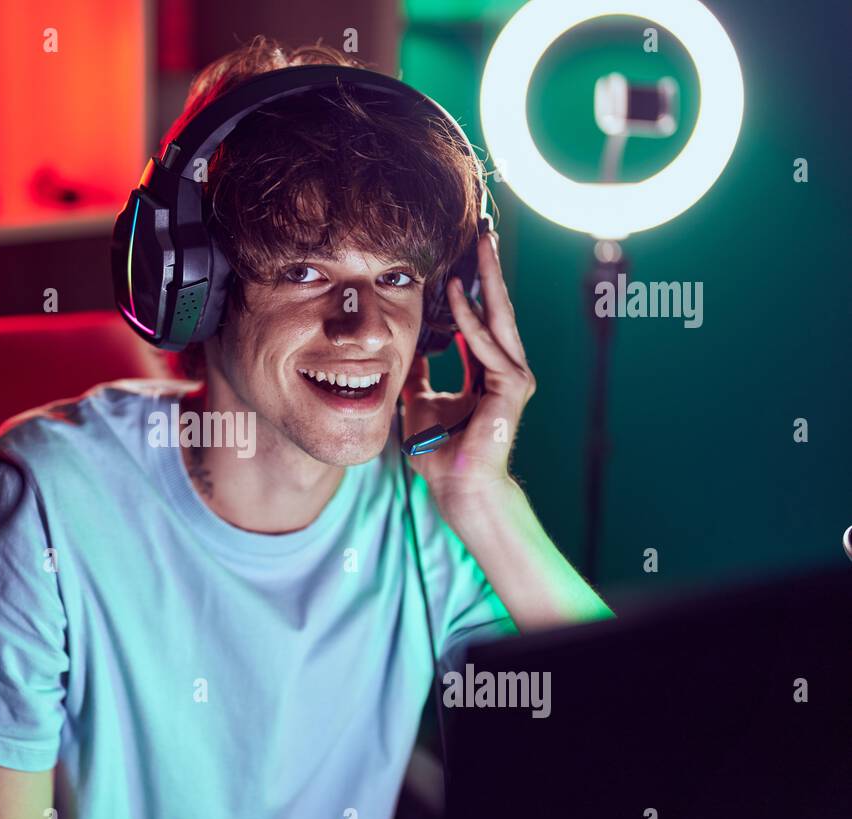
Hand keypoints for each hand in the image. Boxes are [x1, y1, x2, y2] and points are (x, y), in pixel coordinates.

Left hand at [401, 230, 535, 512]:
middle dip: (489, 269)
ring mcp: (513, 377)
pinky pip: (487, 345)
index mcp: (488, 371)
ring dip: (486, 280)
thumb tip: (406, 351)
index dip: (473, 287)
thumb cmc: (440, 452)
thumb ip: (419, 374)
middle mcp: (506, 369)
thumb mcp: (419, 402)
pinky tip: (457, 293)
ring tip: (479, 244)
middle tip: (484, 231)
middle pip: (497, 309)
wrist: (458, 487)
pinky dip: (471, 319)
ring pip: (499, 318)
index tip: (463, 255)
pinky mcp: (512, 388)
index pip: (482, 319)